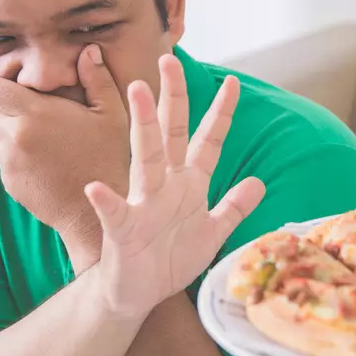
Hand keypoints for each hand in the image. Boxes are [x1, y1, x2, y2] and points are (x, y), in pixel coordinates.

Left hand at [0, 45, 129, 267]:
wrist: (96, 211)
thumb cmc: (108, 158)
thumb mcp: (111, 115)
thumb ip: (97, 80)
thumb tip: (88, 51)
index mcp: (36, 114)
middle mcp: (15, 136)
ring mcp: (10, 162)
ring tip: (24, 129)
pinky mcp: (9, 181)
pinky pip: (0, 158)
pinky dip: (9, 152)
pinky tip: (36, 155)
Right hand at [83, 54, 265, 315]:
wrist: (137, 294)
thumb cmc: (170, 259)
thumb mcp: (213, 232)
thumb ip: (234, 207)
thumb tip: (258, 181)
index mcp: (188, 184)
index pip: (207, 141)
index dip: (221, 114)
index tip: (233, 82)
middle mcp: (165, 186)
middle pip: (170, 134)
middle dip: (173, 98)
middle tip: (170, 61)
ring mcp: (142, 204)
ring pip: (144, 159)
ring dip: (143, 127)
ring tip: (140, 93)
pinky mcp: (122, 231)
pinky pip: (113, 213)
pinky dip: (105, 200)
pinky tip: (96, 187)